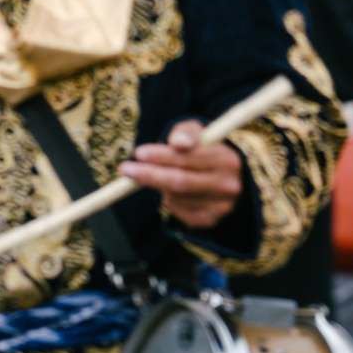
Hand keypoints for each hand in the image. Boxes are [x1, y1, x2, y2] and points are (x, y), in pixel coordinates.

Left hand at [119, 119, 244, 231]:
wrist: (227, 179)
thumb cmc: (204, 151)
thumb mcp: (198, 134)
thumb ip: (186, 132)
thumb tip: (178, 141)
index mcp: (227, 160)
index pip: (189, 158)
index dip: (162, 156)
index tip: (138, 153)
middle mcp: (227, 185)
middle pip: (180, 181)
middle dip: (149, 175)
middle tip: (125, 169)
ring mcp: (220, 206)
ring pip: (176, 196)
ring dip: (158, 186)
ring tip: (156, 175)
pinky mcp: (209, 220)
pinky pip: (177, 211)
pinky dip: (167, 200)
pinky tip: (171, 191)